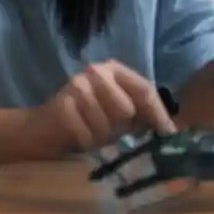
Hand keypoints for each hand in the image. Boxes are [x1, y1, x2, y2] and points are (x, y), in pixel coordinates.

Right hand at [34, 60, 176, 154]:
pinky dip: (86, 143)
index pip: (145, 90)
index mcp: (113, 69)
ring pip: (108, 126)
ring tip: (90, 131)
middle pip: (128, 110)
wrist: (41, 128)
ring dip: (101, 138)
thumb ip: (141, 115)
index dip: (159, 115)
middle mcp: (96, 71)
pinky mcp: (63, 106)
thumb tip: (171, 131)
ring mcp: (77, 86)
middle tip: (108, 131)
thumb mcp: (117, 114)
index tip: (169, 136)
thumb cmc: (86, 120)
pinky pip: (89, 137)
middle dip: (121, 128)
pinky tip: (78, 136)